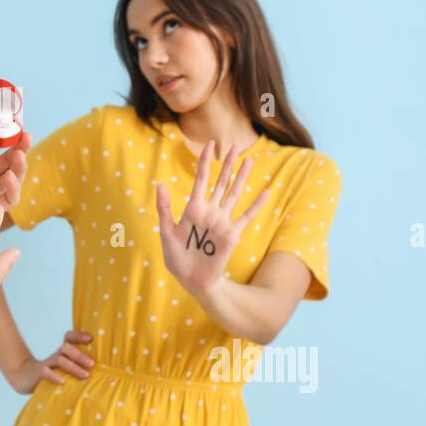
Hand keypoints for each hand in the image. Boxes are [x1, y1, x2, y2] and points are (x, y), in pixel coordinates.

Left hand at [0, 113, 31, 234]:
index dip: (8, 131)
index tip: (15, 119)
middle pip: (10, 159)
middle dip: (21, 147)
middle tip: (25, 136)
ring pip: (13, 178)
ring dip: (20, 167)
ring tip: (18, 156)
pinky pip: (8, 199)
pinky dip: (13, 189)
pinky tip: (9, 178)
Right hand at [9, 330, 93, 394]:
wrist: (24, 378)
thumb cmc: (50, 374)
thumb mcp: (63, 369)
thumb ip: (77, 367)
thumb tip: (101, 374)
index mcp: (62, 352)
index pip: (69, 337)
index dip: (78, 335)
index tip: (90, 338)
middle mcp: (55, 355)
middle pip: (66, 348)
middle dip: (80, 355)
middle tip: (92, 364)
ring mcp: (46, 364)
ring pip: (59, 360)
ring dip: (73, 367)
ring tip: (85, 375)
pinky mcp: (39, 374)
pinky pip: (46, 372)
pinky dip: (54, 376)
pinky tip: (62, 382)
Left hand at [156, 140, 269, 297]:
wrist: (191, 280)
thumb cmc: (177, 258)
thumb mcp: (166, 231)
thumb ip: (164, 208)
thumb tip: (160, 183)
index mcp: (193, 208)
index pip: (201, 179)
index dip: (205, 162)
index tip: (210, 145)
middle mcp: (210, 211)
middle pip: (220, 182)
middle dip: (226, 164)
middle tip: (234, 146)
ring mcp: (222, 221)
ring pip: (234, 194)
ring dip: (241, 177)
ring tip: (249, 160)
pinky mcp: (232, 234)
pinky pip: (246, 216)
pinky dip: (256, 204)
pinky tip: (266, 191)